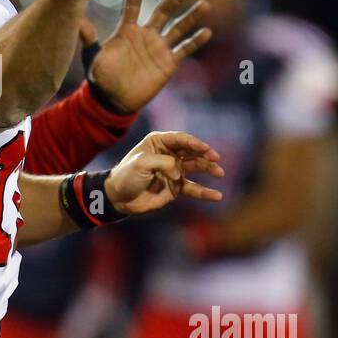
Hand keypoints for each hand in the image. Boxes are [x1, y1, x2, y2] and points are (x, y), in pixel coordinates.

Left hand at [85, 0, 211, 111]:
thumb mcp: (92, 58)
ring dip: (191, 17)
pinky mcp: (168, 63)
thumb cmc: (101, 77)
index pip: (134, 3)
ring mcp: (159, 48)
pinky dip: (195, 41)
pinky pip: (184, 49)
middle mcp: (145, 34)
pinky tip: (206, 32)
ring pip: (178, 28)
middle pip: (163, 11)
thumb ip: (89, 40)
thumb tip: (80, 23)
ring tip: (204, 4)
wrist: (113, 101)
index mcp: (127, 30)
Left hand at [105, 131, 222, 215]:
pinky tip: (217, 196)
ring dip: (208, 169)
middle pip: (191, 151)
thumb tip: (179, 173)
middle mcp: (169, 154)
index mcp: (158, 142)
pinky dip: (205, 192)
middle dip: (204, 154)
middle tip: (215, 158)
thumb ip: (163, 163)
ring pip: (196, 167)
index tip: (204, 148)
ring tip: (219, 172)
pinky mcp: (175, 187)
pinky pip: (193, 188)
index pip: (180, 139)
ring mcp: (174, 171)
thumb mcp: (141, 164)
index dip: (193, 142)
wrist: (118, 198)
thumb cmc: (126, 176)